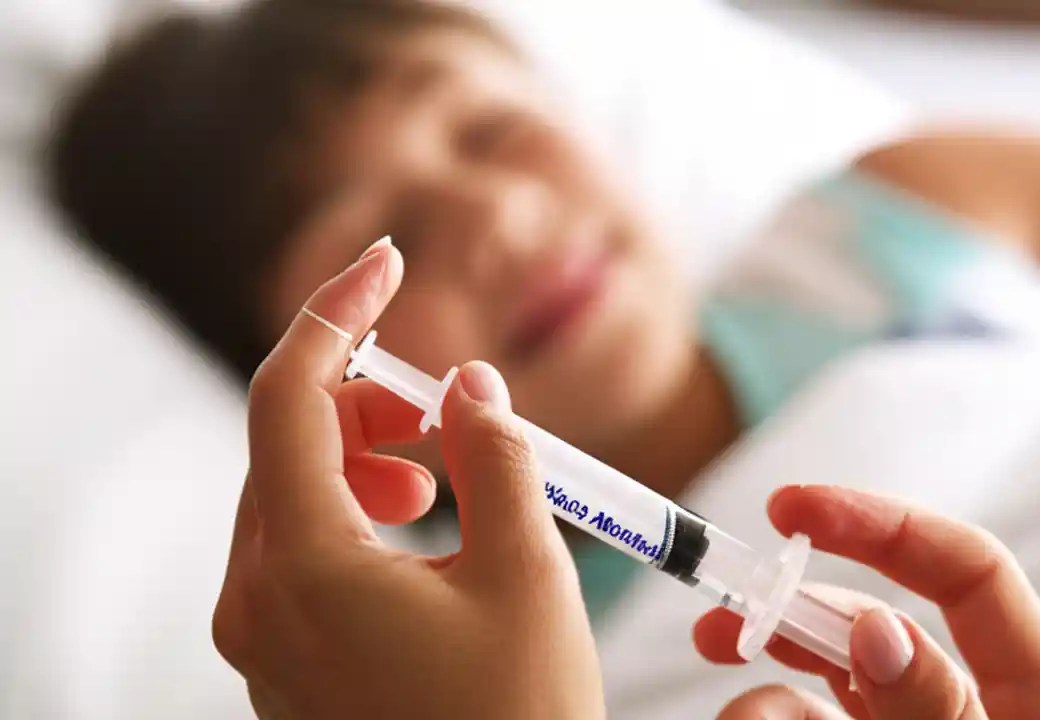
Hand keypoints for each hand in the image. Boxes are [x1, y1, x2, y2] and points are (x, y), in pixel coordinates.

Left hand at [212, 239, 603, 718]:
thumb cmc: (518, 718)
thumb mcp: (525, 571)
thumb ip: (494, 456)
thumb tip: (467, 385)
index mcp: (302, 567)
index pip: (288, 396)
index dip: (337, 314)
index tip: (387, 265)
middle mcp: (256, 602)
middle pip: (283, 445)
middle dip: (363, 400)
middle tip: (443, 409)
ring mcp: (263, 639)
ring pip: (289, 498)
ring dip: (361, 458)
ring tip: (438, 478)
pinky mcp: (288, 662)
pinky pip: (300, 553)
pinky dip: (354, 514)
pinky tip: (418, 532)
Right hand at [695, 486, 1039, 719]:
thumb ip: (935, 706)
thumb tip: (874, 625)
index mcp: (1038, 699)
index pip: (970, 573)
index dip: (884, 523)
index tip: (790, 508)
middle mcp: (965, 711)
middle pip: (874, 628)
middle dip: (790, 615)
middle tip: (717, 621)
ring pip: (822, 690)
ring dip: (764, 699)